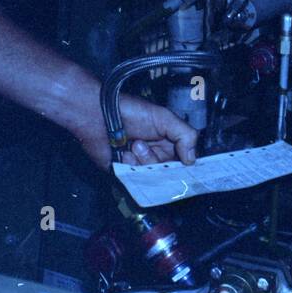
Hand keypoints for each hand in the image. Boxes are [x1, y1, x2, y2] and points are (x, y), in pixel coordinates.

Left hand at [61, 76, 197, 170]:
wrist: (98, 116)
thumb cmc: (130, 111)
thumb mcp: (164, 117)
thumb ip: (185, 135)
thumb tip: (192, 160)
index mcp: (169, 142)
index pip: (185, 160)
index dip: (186, 164)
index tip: (186, 164)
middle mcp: (157, 156)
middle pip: (171, 173)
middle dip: (160, 160)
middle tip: (146, 144)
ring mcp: (142, 166)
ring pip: (154, 178)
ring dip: (145, 160)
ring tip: (133, 144)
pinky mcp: (126, 174)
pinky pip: (136, 181)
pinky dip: (132, 167)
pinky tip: (124, 154)